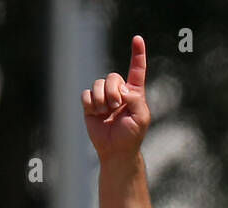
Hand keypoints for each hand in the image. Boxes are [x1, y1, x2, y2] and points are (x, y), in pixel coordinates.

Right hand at [82, 35, 150, 160]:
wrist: (116, 150)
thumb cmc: (131, 135)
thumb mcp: (141, 117)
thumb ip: (136, 99)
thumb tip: (121, 88)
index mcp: (134, 92)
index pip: (136, 70)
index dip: (138, 54)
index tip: (137, 39)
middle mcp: (118, 91)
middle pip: (112, 76)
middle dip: (113, 91)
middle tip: (116, 107)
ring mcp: (103, 97)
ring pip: (97, 84)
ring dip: (101, 100)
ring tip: (105, 113)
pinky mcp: (90, 104)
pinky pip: (86, 94)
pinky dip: (91, 104)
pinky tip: (96, 114)